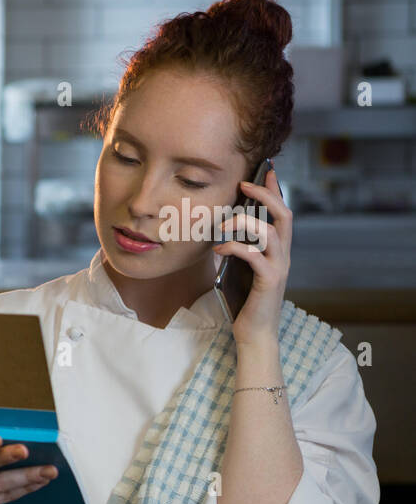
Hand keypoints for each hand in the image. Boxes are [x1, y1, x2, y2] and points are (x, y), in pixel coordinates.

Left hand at [212, 165, 290, 347]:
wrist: (255, 333)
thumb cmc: (245, 301)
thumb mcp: (241, 269)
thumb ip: (240, 249)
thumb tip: (224, 229)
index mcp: (277, 250)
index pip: (281, 214)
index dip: (276, 191)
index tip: (266, 171)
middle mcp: (283, 255)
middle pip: (284, 215)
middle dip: (266, 196)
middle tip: (245, 184)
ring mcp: (278, 267)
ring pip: (272, 232)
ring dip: (246, 222)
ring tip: (223, 223)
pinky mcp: (269, 281)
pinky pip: (256, 256)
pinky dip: (236, 247)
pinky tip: (219, 248)